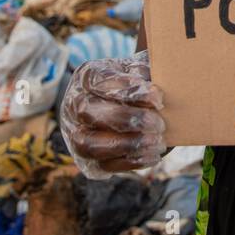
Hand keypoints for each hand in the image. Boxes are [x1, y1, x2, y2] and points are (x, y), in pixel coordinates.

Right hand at [59, 49, 165, 177]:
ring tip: (157, 142)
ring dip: (127, 144)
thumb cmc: (140, 84)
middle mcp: (75, 105)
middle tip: (159, 123)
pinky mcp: (88, 160)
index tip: (157, 98)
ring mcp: (76, 134)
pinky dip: (131, 162)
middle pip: (89, 112)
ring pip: (89, 144)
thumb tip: (158, 81)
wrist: (135, 106)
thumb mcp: (143, 69)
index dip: (128, 90)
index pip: (99, 81)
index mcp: (87, 77)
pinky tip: (154, 155)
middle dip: (127, 119)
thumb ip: (148, 71)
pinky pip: (103, 165)